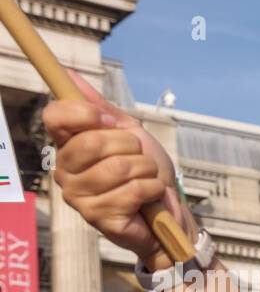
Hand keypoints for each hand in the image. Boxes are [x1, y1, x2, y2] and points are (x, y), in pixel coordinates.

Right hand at [42, 70, 194, 272]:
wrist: (171, 213)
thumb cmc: (148, 174)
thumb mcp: (130, 133)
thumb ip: (101, 108)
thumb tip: (70, 74)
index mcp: (68, 146)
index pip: (55, 116)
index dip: (85, 114)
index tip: (110, 123)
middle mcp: (66, 171)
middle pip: (92, 142)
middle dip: (131, 148)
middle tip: (140, 160)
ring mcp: (79, 197)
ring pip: (118, 167)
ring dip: (146, 171)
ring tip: (147, 179)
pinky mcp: (98, 218)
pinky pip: (132, 191)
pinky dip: (152, 189)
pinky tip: (150, 197)